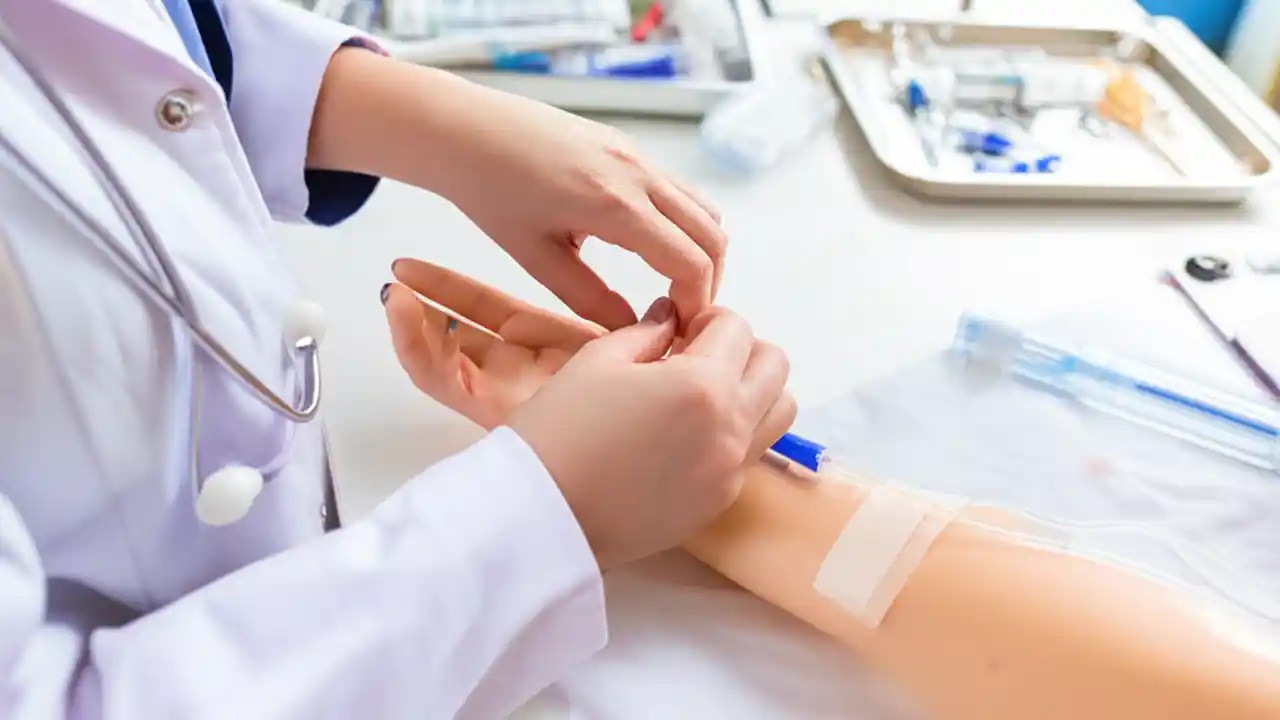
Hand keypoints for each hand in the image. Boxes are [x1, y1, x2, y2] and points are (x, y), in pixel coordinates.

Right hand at [383, 261, 794, 569]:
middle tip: (692, 357)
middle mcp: (731, 428)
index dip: (705, 319)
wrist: (541, 516)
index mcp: (702, 385)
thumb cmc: (558, 432)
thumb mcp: (597, 362)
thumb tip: (671, 318)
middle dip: (740, 349)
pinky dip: (735, 432)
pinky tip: (685, 435)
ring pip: (778, 411)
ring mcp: (730, 470)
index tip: (676, 330)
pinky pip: (751, 452)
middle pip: (774, 366)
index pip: (737, 327)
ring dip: (750, 391)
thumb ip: (648, 332)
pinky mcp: (719, 501)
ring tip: (698, 396)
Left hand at [439, 84, 726, 330]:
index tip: (682, 332)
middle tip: (685, 315)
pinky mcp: (628, 146)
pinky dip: (682, 223)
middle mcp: (637, 173)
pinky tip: (650, 247)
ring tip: (672, 284)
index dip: (696, 303)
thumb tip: (632, 330)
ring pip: (703, 207)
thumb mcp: (536, 258)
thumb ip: (589, 298)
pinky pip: (678, 188)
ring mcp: (636, 154)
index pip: (690, 262)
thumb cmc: (490, 191)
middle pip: (712, 234)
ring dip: (700, 249)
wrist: (464, 131)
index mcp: (615, 206)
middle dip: (708, 281)